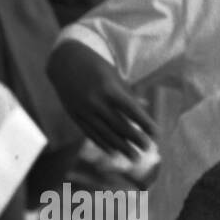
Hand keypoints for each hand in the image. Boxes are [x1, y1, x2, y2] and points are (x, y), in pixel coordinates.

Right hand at [47, 43, 156, 158]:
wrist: (64, 61)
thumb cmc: (95, 65)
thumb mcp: (113, 74)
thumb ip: (128, 92)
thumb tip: (145, 106)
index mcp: (109, 88)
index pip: (131, 110)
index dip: (145, 123)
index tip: (156, 133)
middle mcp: (96, 102)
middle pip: (119, 125)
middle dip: (135, 139)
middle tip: (148, 149)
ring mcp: (84, 111)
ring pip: (105, 133)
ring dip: (121, 147)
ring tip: (134, 157)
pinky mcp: (75, 116)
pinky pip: (91, 133)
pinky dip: (103, 144)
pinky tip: (114, 152)